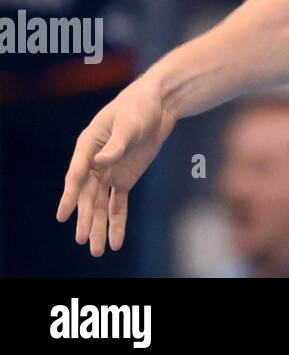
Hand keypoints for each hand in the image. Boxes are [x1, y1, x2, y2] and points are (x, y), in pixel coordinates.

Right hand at [56, 74, 175, 255]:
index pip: (77, 173)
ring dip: (99, 226)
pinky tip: (116, 241)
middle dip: (86, 217)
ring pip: (101, 204)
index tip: (63, 214)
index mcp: (87, 145)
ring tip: (97, 250)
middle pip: (88, 195)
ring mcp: (108, 173)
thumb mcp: (129, 122)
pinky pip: (118, 203)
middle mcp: (93, 163)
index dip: (71, 194)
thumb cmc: (139, 107)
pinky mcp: (124, 179)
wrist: (159, 104)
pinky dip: (117, 221)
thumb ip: (117, 143)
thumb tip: (100, 162)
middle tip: (83, 239)